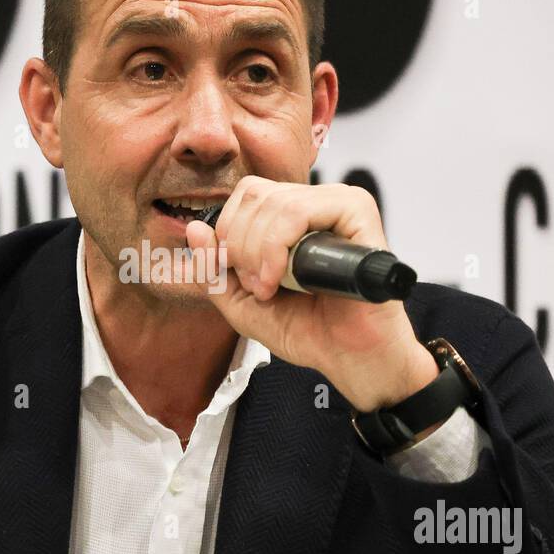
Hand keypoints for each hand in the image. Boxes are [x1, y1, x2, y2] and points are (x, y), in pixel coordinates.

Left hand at [185, 176, 438, 412]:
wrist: (350, 358)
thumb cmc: (307, 330)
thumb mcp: (241, 303)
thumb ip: (212, 268)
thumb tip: (194, 229)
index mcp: (293, 214)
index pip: (246, 195)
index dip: (229, 233)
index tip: (239, 277)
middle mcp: (317, 202)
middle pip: (255, 195)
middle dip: (240, 246)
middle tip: (256, 287)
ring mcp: (339, 204)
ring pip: (275, 203)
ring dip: (257, 252)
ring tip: (269, 289)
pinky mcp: (358, 213)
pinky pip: (300, 211)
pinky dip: (278, 246)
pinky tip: (281, 279)